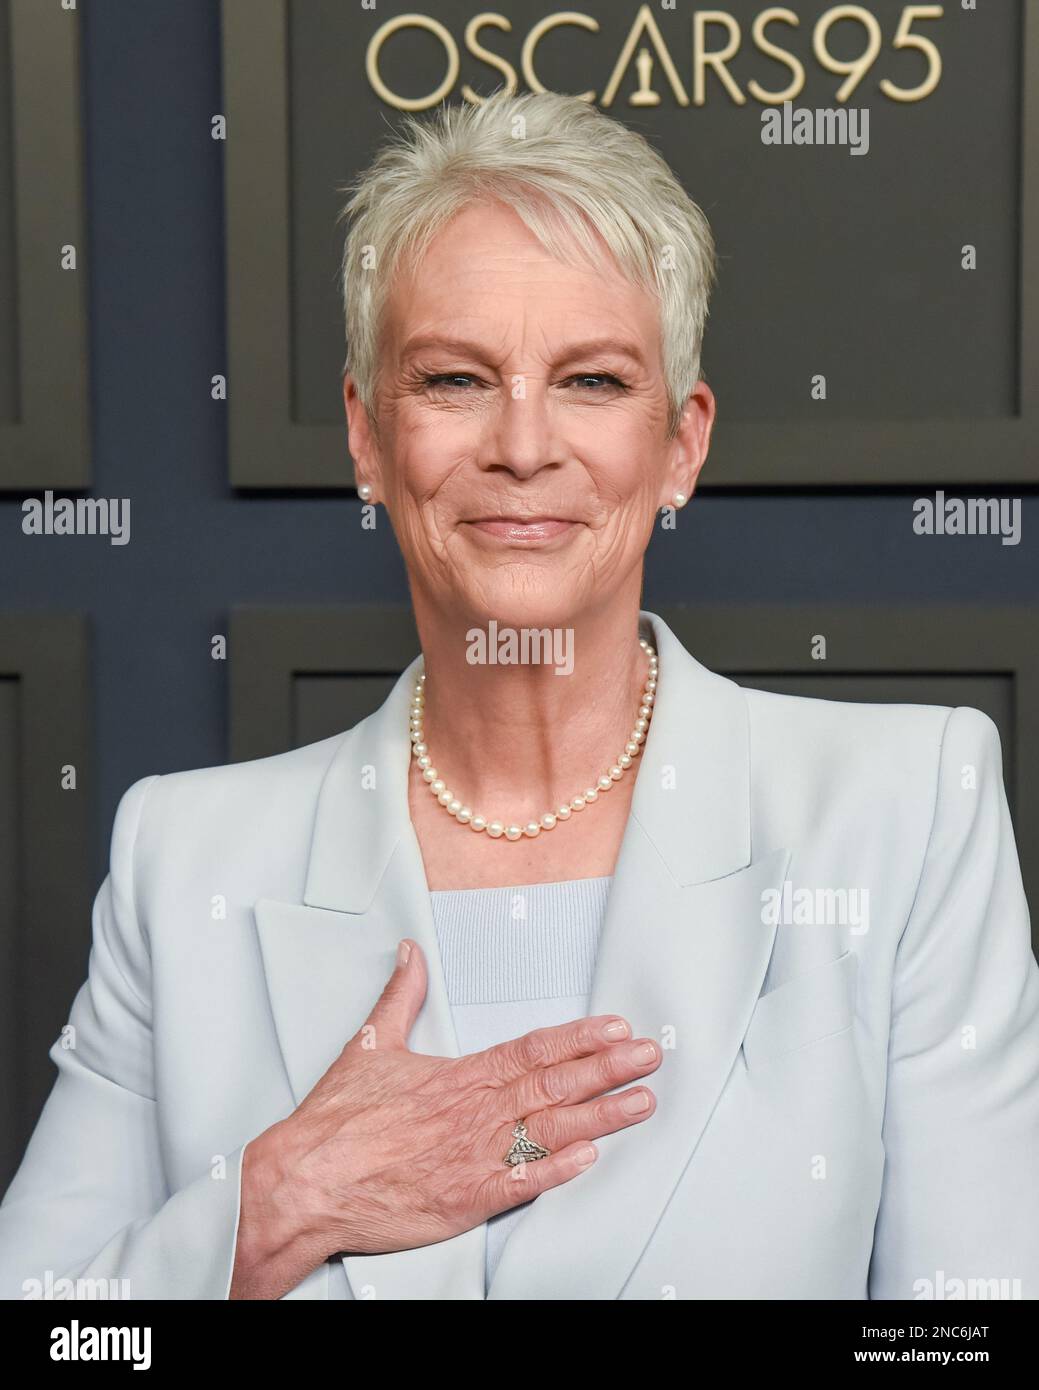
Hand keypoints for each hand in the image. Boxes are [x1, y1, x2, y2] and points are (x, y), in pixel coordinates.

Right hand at [231, 937, 659, 1296]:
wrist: (302, 1181)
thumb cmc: (335, 1119)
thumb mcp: (370, 1044)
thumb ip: (401, 996)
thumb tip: (410, 952)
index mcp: (457, 1075)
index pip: (532, 1048)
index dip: (579, 1037)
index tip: (617, 1026)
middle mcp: (473, 1112)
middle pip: (554, 1084)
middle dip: (609, 1068)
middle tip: (652, 1056)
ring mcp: (472, 1157)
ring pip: (549, 1131)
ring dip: (602, 1115)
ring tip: (643, 1102)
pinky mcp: (464, 1201)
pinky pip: (520, 1185)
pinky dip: (557, 1171)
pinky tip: (591, 1159)